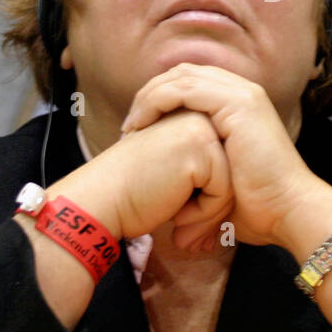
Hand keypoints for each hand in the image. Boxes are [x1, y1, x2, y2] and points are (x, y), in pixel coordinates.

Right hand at [69, 108, 233, 249]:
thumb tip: (228, 192)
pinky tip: (174, 211)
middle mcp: (196, 116)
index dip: (204, 197)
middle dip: (209, 205)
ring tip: (175, 215)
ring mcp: (199, 129)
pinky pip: (223, 192)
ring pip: (230, 183)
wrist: (102, 202)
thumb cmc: (133, 194)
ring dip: (206, 211)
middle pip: (230, 173)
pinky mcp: (200, 148)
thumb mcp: (172, 171)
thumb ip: (198, 167)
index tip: (174, 204)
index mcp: (189, 117)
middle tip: (176, 214)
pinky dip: (202, 213)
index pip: (222, 167)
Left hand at [120, 63, 321, 247]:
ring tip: (131, 126)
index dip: (159, 99)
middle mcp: (241, 91)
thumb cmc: (258, 208)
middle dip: (150, 94)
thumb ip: (197, 190)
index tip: (137, 129)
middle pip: (182, 73)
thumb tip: (177, 230)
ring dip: (149, 97)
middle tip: (130, 125)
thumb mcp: (219, 187)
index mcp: (239, 103)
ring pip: (180, 77)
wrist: (288, 211)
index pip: (189, 82)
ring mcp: (241, 93)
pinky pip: (184, 89)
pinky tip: (142, 123)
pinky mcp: (236, 102)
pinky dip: (157, 101)